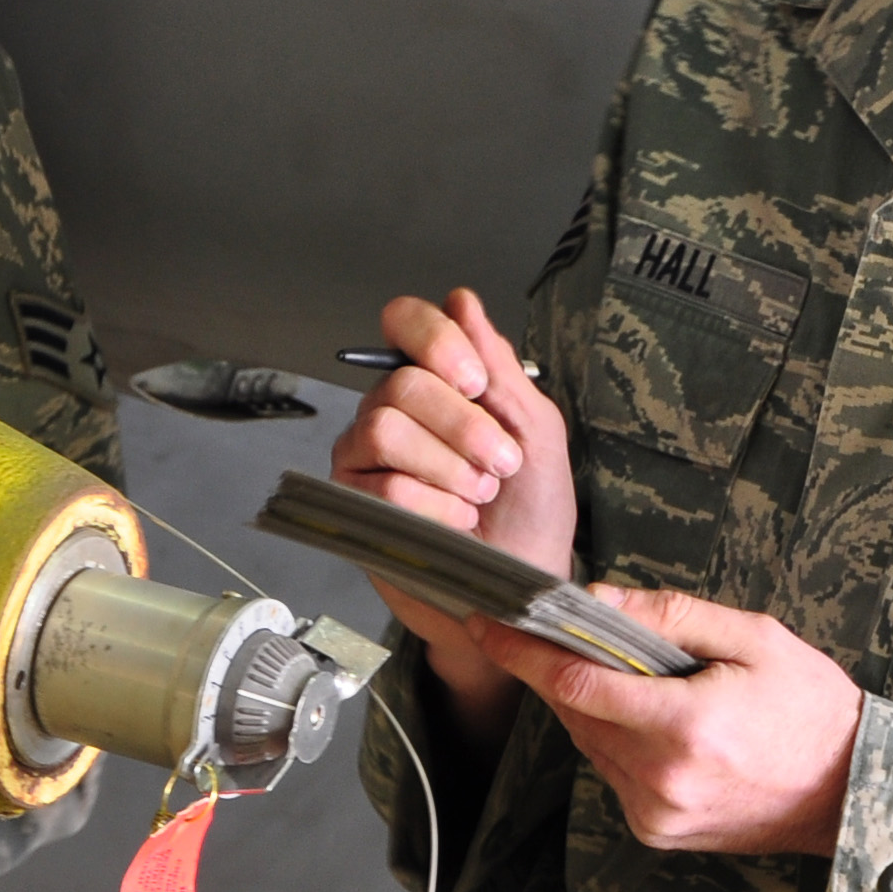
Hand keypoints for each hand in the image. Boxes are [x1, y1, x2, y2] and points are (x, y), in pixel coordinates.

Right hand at [332, 289, 572, 748]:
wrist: (520, 590)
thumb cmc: (532, 514)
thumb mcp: (538, 432)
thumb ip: (501, 368)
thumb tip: (463, 301)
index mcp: (435, 381)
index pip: (403, 322)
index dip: (433, 339)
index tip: (474, 380)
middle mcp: (391, 410)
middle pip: (401, 383)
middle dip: (464, 426)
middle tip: (501, 464)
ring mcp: (365, 459)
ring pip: (385, 431)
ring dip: (448, 469)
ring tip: (477, 498)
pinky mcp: (354, 507)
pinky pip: (384, 488)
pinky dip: (435, 510)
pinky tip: (454, 527)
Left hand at [470, 587, 862, 854]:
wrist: (852, 791)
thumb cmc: (810, 705)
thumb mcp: (753, 637)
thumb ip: (668, 615)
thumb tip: (595, 599)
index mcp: (685, 726)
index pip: (575, 685)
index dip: (523, 651)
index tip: (485, 622)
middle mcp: (662, 779)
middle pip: (575, 713)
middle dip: (557, 669)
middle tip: (554, 631)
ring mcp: (657, 813)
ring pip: (590, 743)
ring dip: (590, 705)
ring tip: (628, 675)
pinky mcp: (658, 832)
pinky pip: (612, 772)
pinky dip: (615, 739)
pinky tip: (650, 719)